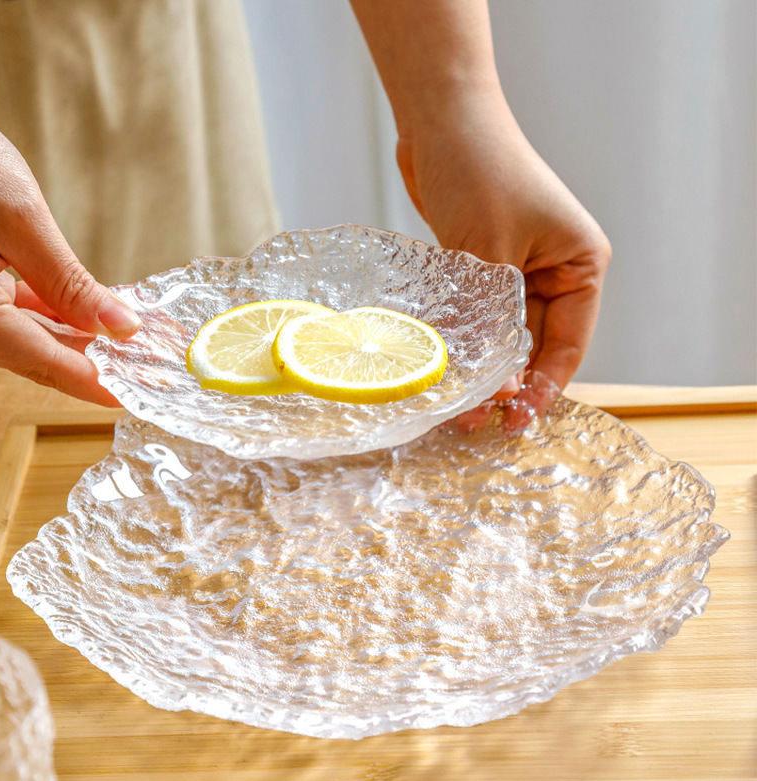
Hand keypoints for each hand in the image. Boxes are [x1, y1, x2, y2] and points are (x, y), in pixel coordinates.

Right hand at [0, 102, 140, 404]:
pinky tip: (89, 315)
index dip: (94, 381)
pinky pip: (9, 319)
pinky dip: (52, 319)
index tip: (137, 394)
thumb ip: (66, 279)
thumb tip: (119, 326)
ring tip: (130, 339)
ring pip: (24, 340)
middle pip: (33, 356)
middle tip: (147, 366)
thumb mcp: (16, 213)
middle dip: (93, 362)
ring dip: (77, 342)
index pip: (39, 361)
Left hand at [396, 88, 610, 428]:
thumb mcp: (490, 251)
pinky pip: (475, 315)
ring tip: (456, 405)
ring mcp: (516, 268)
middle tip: (475, 420)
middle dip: (506, 382)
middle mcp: (554, 270)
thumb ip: (491, 317)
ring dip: (480, 367)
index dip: (543, 386)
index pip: (568, 343)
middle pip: (534, 343)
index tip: (517, 418)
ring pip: (500, 333)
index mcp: (580, 264)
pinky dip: (461, 341)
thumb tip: (489, 384)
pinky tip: (445, 369)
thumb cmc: (479, 171)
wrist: (440, 120)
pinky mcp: (481, 265)